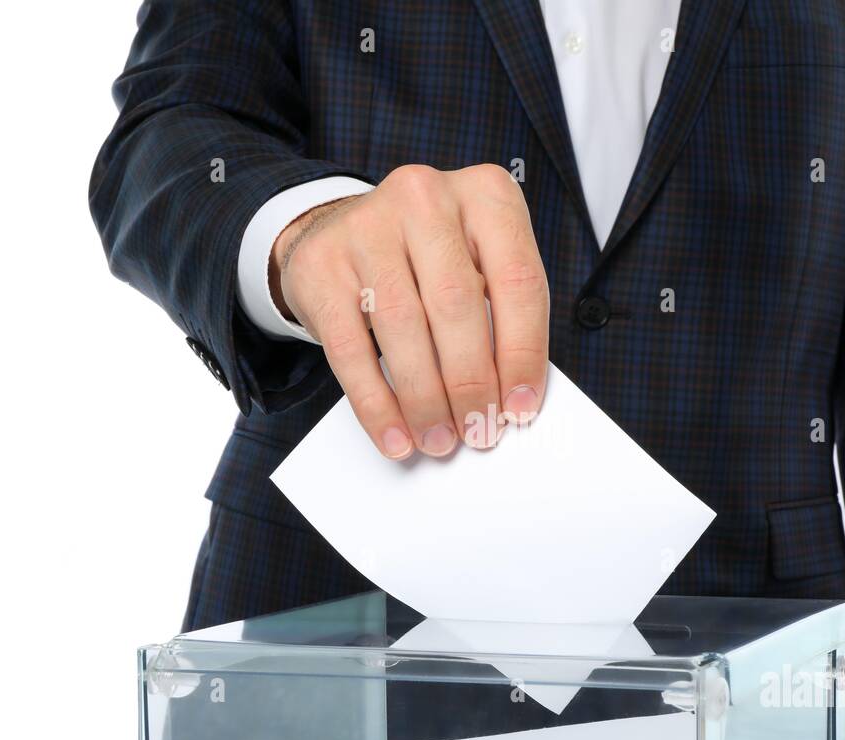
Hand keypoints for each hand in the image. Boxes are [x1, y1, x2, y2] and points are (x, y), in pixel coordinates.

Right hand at [270, 164, 549, 458]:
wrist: (342, 231)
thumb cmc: (430, 261)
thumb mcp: (479, 267)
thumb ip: (501, 319)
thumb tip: (510, 400)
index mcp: (486, 195)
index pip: (518, 282)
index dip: (523, 354)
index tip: (520, 407)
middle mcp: (426, 198)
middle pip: (458, 306)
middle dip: (471, 383)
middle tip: (479, 432)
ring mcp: (368, 225)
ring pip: (404, 328)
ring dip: (425, 399)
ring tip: (438, 439)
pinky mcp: (321, 264)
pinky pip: (352, 348)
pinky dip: (376, 403)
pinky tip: (394, 434)